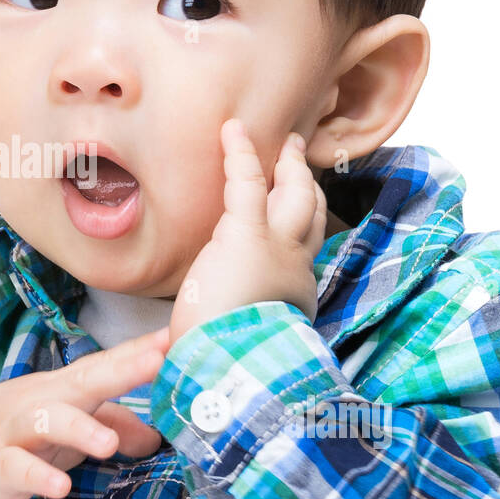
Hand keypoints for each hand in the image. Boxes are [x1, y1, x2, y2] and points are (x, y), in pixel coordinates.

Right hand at [0, 327, 170, 498]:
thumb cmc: (23, 435)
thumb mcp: (70, 428)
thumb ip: (113, 426)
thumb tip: (156, 436)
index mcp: (67, 389)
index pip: (108, 365)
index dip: (141, 351)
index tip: (177, 335)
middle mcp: (43, 401)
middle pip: (83, 380)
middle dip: (121, 369)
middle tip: (157, 360)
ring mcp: (17, 431)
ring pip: (47, 421)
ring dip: (79, 429)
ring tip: (108, 445)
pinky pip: (17, 468)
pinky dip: (37, 477)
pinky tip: (58, 488)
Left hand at [168, 119, 324, 347]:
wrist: (232, 369)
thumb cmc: (225, 363)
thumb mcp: (235, 341)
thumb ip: (226, 329)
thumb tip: (188, 342)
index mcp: (293, 294)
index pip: (304, 251)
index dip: (302, 227)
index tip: (298, 213)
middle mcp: (295, 267)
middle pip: (311, 215)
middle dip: (308, 184)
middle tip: (299, 157)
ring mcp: (277, 247)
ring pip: (296, 195)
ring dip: (290, 165)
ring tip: (285, 141)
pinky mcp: (247, 234)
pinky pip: (249, 182)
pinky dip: (241, 154)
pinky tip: (233, 129)